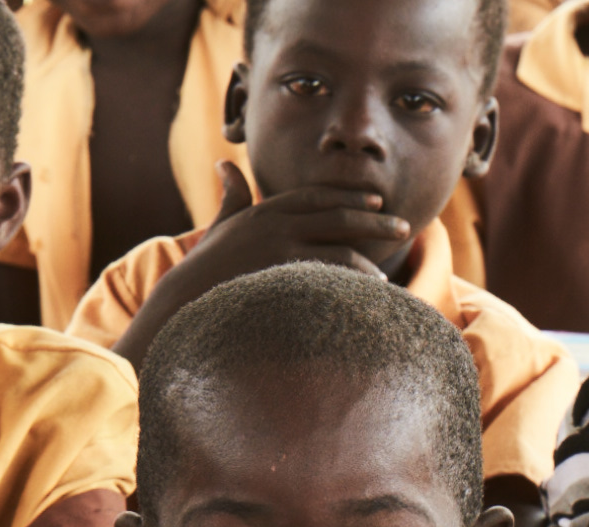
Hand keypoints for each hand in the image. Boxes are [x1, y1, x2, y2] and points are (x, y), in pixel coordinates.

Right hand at [113, 165, 411, 364]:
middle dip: (374, 221)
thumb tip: (223, 166)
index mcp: (266, 209)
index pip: (317, 196)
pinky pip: (330, 273)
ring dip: (367, 259)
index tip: (375, 202)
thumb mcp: (220, 225)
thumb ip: (231, 197)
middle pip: (337, 216)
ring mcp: (280, 249)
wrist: (185, 299)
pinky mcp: (284, 274)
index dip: (349, 197)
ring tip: (384, 275)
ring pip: (339, 246)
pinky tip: (370, 289)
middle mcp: (276, 223)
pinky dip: (354, 279)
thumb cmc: (203, 268)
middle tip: (403, 226)